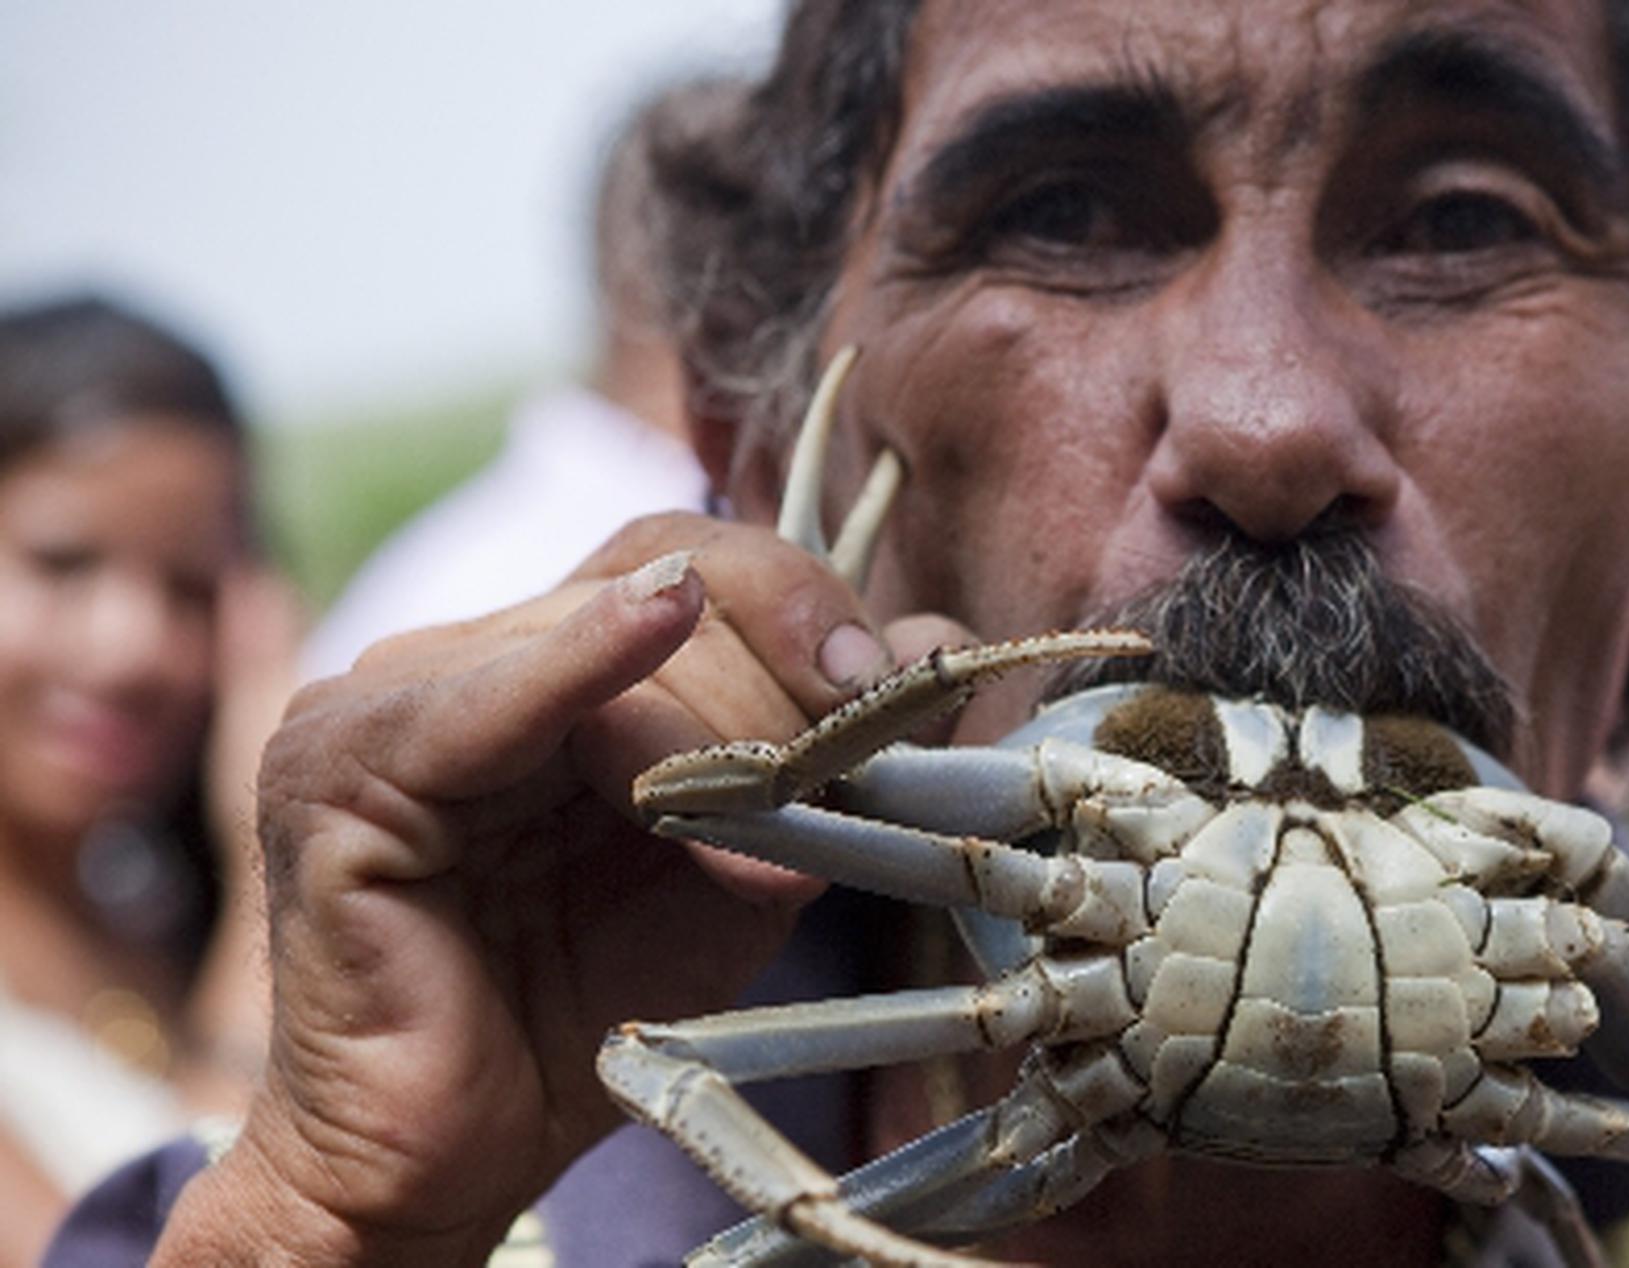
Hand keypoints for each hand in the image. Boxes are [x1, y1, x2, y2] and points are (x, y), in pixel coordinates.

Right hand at [158, 513, 970, 1265]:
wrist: (454, 1153)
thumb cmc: (590, 1000)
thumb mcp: (745, 858)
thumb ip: (822, 750)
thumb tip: (935, 632)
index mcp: (545, 656)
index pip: (687, 558)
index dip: (798, 603)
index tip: (883, 693)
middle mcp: (457, 652)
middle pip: (658, 583)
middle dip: (772, 691)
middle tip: (829, 793)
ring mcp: (380, 694)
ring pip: (599, 638)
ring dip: (714, 736)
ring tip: (761, 849)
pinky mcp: (334, 766)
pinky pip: (479, 697)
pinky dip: (581, 661)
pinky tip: (655, 619)